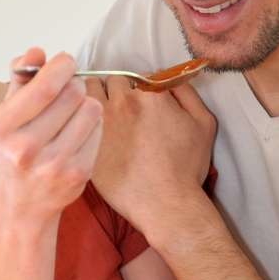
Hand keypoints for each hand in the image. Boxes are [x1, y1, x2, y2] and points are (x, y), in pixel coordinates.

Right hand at [0, 49, 102, 220]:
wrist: (23, 203)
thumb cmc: (14, 149)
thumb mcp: (6, 114)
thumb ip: (20, 79)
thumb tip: (37, 52)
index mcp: (2, 127)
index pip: (44, 87)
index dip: (62, 66)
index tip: (65, 62)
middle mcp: (26, 148)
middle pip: (72, 93)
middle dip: (73, 83)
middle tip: (68, 89)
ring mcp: (54, 164)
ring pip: (90, 108)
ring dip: (84, 103)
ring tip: (71, 113)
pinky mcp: (77, 173)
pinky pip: (98, 129)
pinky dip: (91, 123)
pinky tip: (77, 132)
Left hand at [88, 76, 214, 235]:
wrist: (165, 204)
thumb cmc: (187, 167)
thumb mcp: (203, 123)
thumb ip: (186, 92)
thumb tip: (169, 78)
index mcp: (151, 94)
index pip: (137, 75)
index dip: (139, 87)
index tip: (139, 101)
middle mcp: (123, 103)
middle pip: (111, 80)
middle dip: (115, 90)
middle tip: (120, 108)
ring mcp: (101, 123)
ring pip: (87, 94)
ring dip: (92, 98)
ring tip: (99, 114)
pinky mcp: (87, 143)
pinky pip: (75, 120)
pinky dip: (79, 120)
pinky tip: (84, 131)